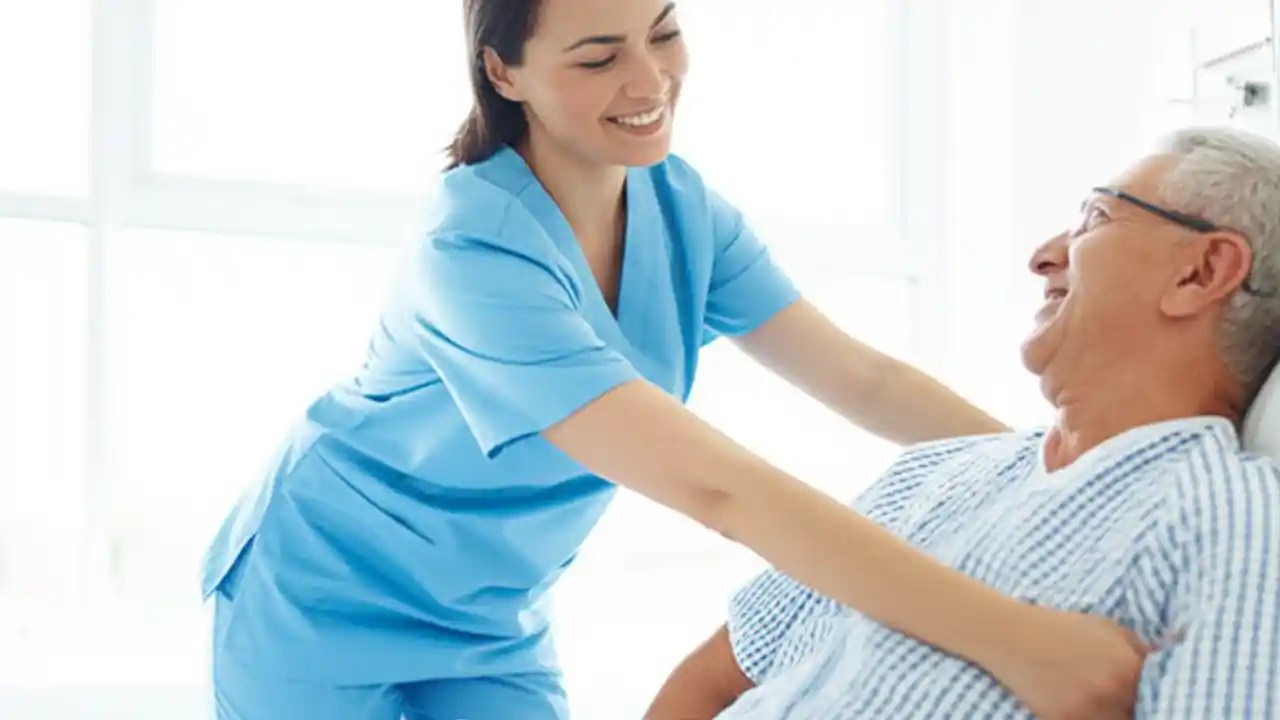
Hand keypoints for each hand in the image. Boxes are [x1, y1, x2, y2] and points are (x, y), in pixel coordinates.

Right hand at [984, 606, 1147, 719]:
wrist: (1012, 635)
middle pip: (1137, 714)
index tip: (1148, 699)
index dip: (1154, 699)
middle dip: (1131, 708)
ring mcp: (1089, 708)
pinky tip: (1078, 707)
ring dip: (1111, 716)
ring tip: (1094, 700)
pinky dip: (1086, 719)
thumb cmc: (1061, 629)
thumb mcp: (1107, 628)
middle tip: (1119, 700)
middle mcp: (1114, 689)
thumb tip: (1170, 660)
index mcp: (1129, 665)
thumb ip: (1141, 649)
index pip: (1158, 697)